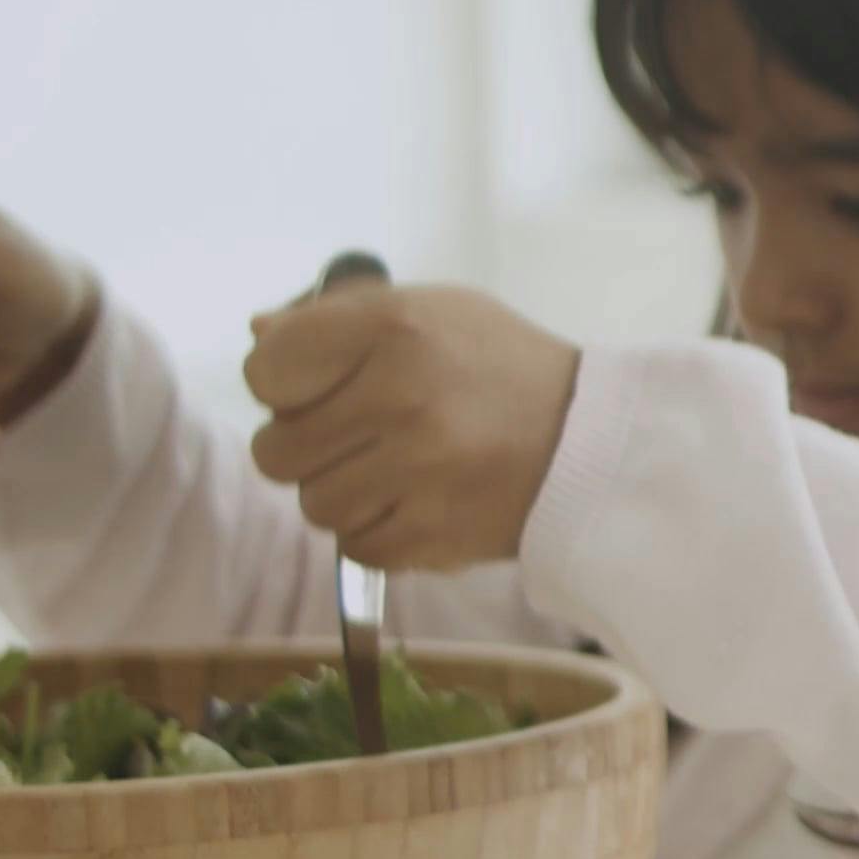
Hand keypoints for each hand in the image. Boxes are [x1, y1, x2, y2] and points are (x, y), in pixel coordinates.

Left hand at [241, 284, 579, 570]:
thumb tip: (260, 336)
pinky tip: (417, 504)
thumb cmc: (503, 367)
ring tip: (394, 473)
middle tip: (357, 439)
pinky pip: (359, 547)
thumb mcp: (431, 311)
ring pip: (315, 507)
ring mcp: (421, 470)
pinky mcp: (438, 531)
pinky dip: (378, 533)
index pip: (265, 372)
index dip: (284, 385)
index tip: (322, 388)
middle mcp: (401, 397)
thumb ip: (341, 318)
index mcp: (393, 327)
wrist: (598, 439)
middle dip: (307, 450)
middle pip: (276, 452)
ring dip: (345, 496)